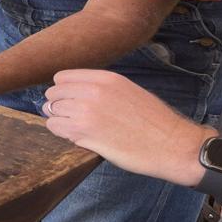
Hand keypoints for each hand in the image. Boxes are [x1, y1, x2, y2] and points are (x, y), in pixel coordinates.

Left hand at [41, 69, 211, 185]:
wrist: (170, 143)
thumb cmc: (153, 121)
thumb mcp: (128, 91)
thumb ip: (101, 89)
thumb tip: (76, 94)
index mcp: (105, 79)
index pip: (62, 78)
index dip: (62, 91)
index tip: (69, 101)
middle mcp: (93, 91)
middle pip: (53, 95)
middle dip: (58, 106)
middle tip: (71, 118)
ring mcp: (86, 111)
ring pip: (51, 112)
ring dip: (60, 121)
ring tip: (77, 129)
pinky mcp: (83, 133)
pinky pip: (56, 128)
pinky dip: (62, 134)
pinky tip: (79, 138)